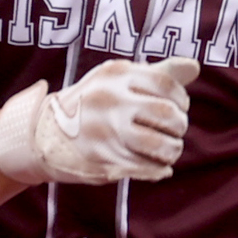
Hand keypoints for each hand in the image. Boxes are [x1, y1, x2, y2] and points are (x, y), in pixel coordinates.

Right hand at [0, 56, 199, 185]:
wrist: (43, 133)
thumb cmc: (90, 103)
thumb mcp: (116, 79)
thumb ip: (156, 73)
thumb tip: (194, 67)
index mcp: (116, 76)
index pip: (167, 85)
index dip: (181, 100)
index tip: (178, 109)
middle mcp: (110, 102)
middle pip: (168, 117)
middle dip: (179, 127)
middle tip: (174, 132)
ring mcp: (106, 133)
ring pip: (161, 146)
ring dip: (172, 152)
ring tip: (169, 151)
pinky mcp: (103, 161)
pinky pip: (147, 169)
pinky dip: (159, 170)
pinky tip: (159, 167)